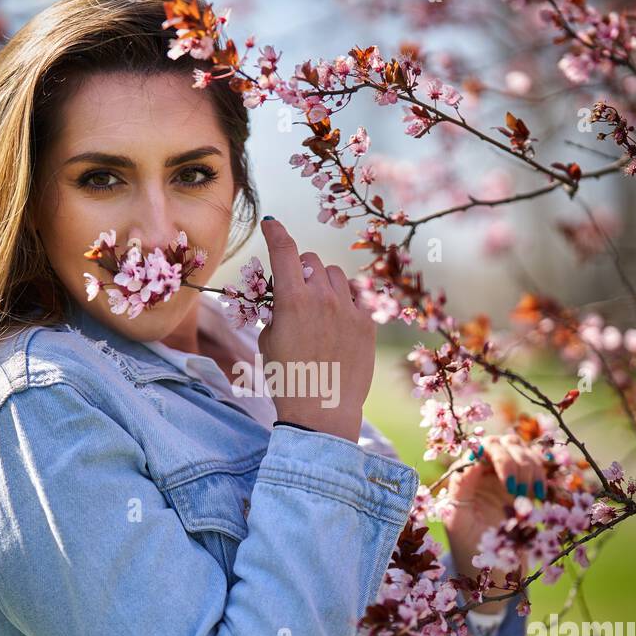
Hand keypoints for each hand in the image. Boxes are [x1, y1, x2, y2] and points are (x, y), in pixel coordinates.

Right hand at [257, 217, 374, 442]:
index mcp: (293, 300)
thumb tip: (284, 295)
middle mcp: (323, 298)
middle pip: (312, 261)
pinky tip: (339, 315)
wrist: (322, 412)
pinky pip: (358, 295)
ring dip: (324, 283)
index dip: (276, 232)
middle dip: (301, 270)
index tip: (271, 223)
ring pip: (335, 275)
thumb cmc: (288, 379)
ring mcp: (349, 309)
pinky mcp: (368, 323)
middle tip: (296, 291)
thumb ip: (276, 310)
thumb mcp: (268, 341)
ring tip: (319, 308)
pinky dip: (346, 298)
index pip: (284, 251)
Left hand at [442, 434, 547, 608]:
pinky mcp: (523, 484)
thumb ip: (461, 488)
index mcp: (464, 476)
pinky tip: (538, 497)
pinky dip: (541, 475)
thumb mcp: (458, 521)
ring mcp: (504, 475)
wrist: (494, 571)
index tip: (505, 481)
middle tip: (518, 492)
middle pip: (502, 443)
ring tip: (529, 498)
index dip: (494, 456)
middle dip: (514, 462)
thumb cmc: (470, 547)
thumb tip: (470, 456)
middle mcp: (483, 470)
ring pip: (520, 448)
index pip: (478, 448)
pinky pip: (536, 464)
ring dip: (529, 467)